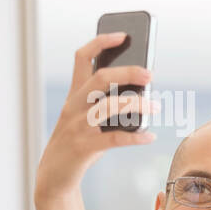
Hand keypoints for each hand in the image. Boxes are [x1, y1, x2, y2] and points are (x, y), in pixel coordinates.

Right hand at [34, 33, 155, 202]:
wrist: (54, 175)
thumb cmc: (80, 142)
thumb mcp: (89, 118)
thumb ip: (109, 103)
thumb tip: (145, 93)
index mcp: (75, 94)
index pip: (82, 57)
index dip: (100, 42)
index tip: (122, 34)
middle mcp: (74, 106)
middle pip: (99, 79)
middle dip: (126, 72)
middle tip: (150, 73)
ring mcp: (77, 126)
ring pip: (107, 106)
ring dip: (136, 105)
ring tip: (156, 107)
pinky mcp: (83, 147)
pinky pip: (113, 138)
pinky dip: (135, 137)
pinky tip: (150, 137)